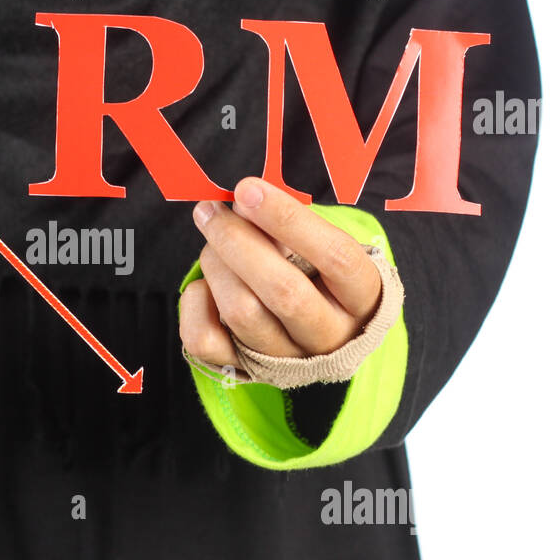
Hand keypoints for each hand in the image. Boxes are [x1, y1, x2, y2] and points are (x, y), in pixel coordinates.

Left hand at [179, 177, 380, 369]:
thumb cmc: (320, 273)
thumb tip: (241, 202)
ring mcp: (288, 360)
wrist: (319, 331)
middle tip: (211, 210)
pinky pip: (206, 340)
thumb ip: (289, 226)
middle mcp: (330, 335)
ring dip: (216, 264)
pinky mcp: (245, 370)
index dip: (287, 219)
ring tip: (211, 241)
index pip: (334, 257)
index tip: (248, 189)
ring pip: (242, 312)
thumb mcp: (322, 246)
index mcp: (363, 298)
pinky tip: (206, 285)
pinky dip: (196, 303)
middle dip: (237, 241)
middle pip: (283, 291)